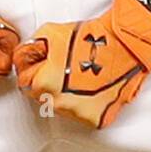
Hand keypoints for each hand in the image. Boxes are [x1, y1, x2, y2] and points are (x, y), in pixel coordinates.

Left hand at [13, 0, 150, 128]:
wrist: (126, 44)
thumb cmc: (92, 37)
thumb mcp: (51, 32)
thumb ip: (32, 48)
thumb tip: (25, 56)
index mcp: (44, 84)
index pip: (25, 83)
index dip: (34, 69)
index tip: (44, 63)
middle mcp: (60, 104)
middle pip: (44, 97)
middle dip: (50, 83)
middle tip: (66, 67)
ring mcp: (79, 114)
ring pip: (64, 107)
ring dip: (68, 94)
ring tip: (82, 75)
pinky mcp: (98, 119)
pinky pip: (84, 114)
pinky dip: (86, 103)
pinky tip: (94, 86)